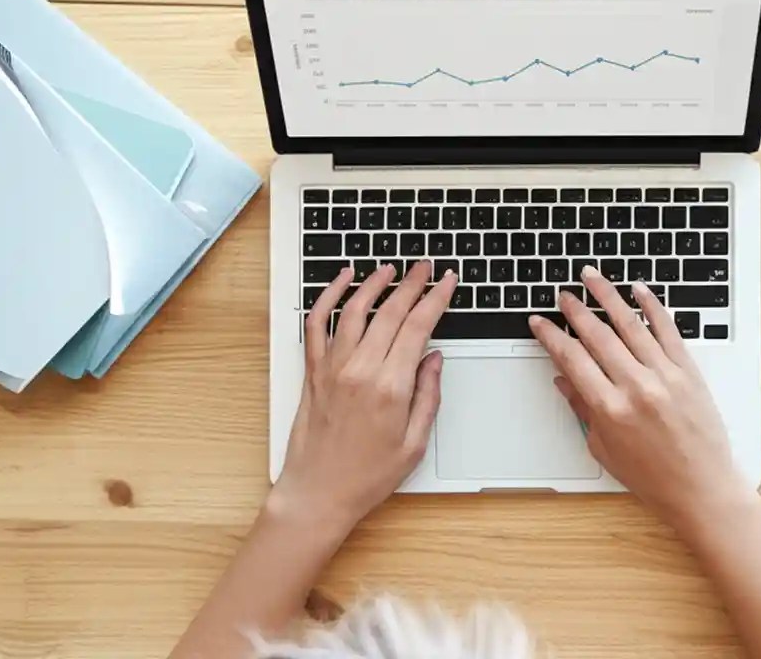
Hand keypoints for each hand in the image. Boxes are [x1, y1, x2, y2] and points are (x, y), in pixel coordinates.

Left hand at [272, 261, 455, 529]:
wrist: (318, 494)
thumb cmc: (366, 477)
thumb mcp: (414, 444)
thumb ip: (428, 396)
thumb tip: (434, 359)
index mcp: (390, 388)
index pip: (418, 327)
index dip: (436, 299)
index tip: (447, 281)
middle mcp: (359, 371)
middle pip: (390, 312)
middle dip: (412, 283)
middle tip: (426, 267)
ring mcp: (332, 368)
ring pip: (353, 309)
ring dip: (374, 284)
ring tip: (389, 269)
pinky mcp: (313, 372)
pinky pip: (316, 324)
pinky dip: (327, 297)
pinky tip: (341, 281)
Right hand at [529, 267, 756, 533]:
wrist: (702, 489)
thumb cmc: (654, 478)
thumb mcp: (604, 449)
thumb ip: (583, 410)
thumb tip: (564, 380)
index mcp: (610, 409)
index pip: (572, 359)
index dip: (551, 336)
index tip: (540, 322)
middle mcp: (636, 387)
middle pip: (597, 335)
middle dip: (575, 310)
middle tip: (563, 295)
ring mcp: (665, 376)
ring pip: (630, 324)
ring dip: (607, 296)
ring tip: (592, 277)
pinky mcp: (688, 372)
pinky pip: (668, 330)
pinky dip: (652, 307)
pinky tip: (639, 290)